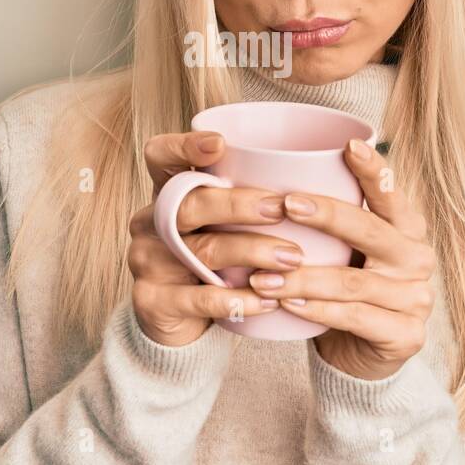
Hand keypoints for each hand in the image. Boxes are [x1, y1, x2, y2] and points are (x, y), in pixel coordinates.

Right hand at [127, 130, 306, 346]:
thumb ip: (243, 200)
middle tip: (281, 208)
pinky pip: (200, 299)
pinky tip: (271, 301)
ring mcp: (147, 262)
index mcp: (165, 193)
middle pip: (188, 204)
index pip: (160, 157)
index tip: (221, 144)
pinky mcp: (152, 301)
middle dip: (238, 204)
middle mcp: (150, 222)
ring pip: (202, 251)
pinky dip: (239, 299)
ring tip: (293, 258)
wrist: (177, 320)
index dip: (183, 146)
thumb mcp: (218, 225)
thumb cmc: (211, 260)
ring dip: (252, 252)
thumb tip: (318, 171)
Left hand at [247, 138, 436, 379]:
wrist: (359, 356)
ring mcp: (416, 298)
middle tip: (286, 204)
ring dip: (303, 277)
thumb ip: (330, 220)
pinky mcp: (407, 335)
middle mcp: (418, 258)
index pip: (392, 194)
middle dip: (327, 214)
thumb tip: (274, 172)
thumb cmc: (344, 290)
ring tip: (262, 275)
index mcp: (407, 228)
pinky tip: (288, 304)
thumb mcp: (343, 251)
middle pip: (370, 231)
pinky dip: (317, 310)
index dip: (374, 170)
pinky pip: (354, 317)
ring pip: (352, 282)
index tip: (349, 146)